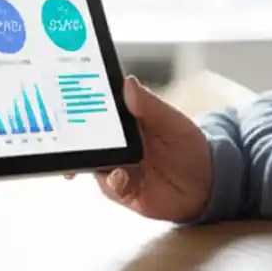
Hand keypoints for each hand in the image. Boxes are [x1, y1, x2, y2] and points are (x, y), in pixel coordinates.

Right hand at [67, 76, 211, 222]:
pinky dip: (112, 181)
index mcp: (125, 119)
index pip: (96, 106)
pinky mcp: (119, 188)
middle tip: (69, 130)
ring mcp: (114, 165)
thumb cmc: (188, 147)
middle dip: (73, 133)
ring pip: (89, 161)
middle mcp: (114, 142)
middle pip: (84, 135)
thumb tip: (128, 82)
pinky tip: (121, 177)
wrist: (203, 184)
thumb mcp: (173, 122)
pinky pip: (108, 184)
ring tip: (103, 155)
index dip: (78, 100)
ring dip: (90, 159)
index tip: (68, 95)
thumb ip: (149, 105)